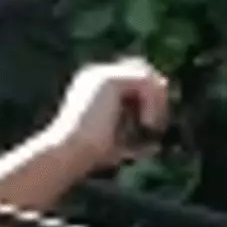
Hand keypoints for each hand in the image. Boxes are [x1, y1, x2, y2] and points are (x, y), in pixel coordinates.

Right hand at [48, 57, 171, 171]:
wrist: (68, 153)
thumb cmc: (87, 156)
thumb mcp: (116, 145)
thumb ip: (133, 140)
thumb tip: (156, 146)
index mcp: (93, 87)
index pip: (133, 80)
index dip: (150, 99)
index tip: (154, 127)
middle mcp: (95, 75)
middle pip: (143, 70)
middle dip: (157, 95)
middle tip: (158, 124)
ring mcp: (101, 73)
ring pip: (148, 77)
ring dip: (158, 103)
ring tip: (152, 128)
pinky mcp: (109, 79)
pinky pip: (146, 83)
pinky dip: (153, 104)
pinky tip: (147, 124)